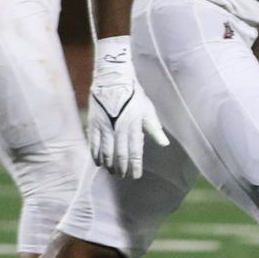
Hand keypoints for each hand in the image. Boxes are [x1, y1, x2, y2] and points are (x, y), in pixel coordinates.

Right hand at [88, 35, 168, 178]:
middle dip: (121, 168)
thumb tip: (164, 144)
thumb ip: (154, 128)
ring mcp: (104, 128)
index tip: (136, 176)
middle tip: (123, 176)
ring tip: (112, 172)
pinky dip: (96, 155)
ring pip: (106, 152)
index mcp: (134, 126)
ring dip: (109, 164)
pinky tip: (98, 162)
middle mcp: (119, 129)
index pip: (135, 152)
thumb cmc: (134, 95)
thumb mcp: (148, 110)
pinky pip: (93, 144)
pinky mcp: (94, 124)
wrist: (113, 81)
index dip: (135, 166)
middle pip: (120, 154)